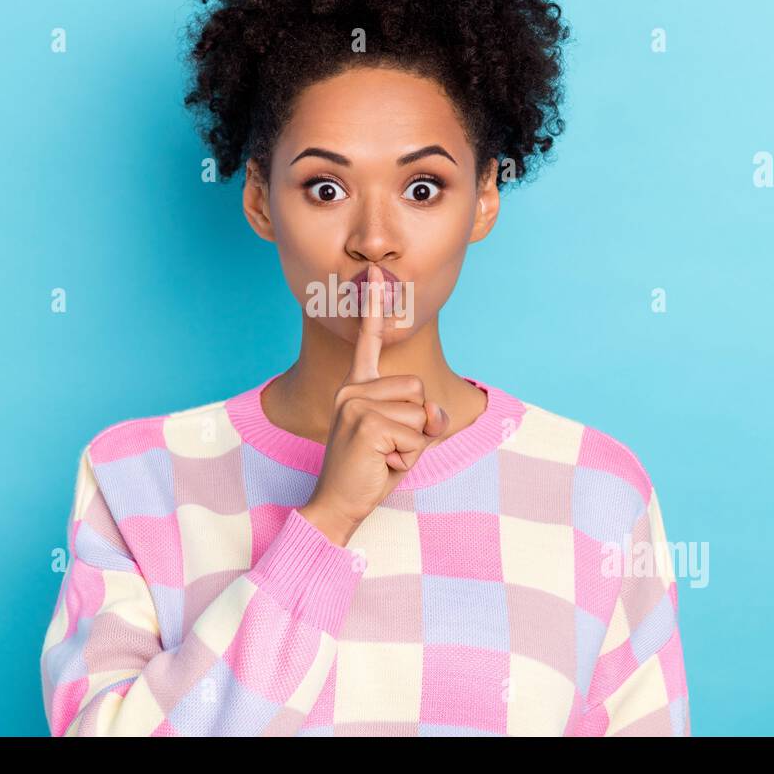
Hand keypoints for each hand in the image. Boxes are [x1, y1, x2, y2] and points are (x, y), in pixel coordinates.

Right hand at [300, 264, 448, 545]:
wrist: (338, 503)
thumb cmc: (371, 469)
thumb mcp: (404, 437)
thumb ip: (423, 418)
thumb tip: (435, 412)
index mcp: (356, 386)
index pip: (368, 340)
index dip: (375, 305)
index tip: (378, 270)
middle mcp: (352, 389)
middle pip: (417, 388)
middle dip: (417, 425)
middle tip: (388, 447)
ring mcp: (355, 404)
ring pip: (419, 414)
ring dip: (413, 444)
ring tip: (384, 456)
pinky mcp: (366, 424)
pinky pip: (415, 436)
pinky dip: (408, 458)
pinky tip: (381, 464)